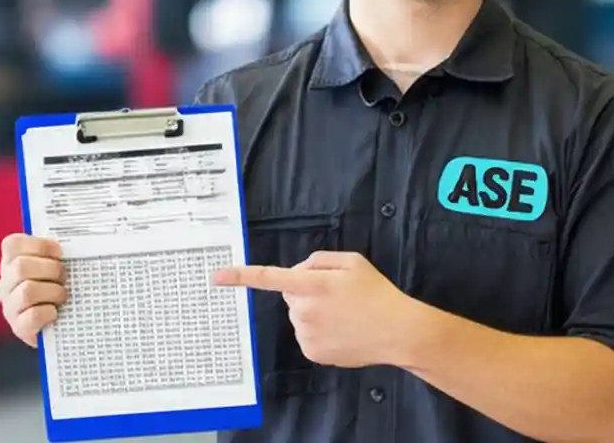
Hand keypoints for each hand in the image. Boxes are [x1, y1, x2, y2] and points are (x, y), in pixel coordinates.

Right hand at [0, 233, 67, 346]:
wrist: (63, 323)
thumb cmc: (60, 287)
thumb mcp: (57, 265)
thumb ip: (59, 252)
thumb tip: (80, 239)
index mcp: (11, 262)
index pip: (12, 244)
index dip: (39, 246)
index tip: (59, 253)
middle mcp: (5, 283)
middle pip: (21, 267)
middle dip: (51, 270)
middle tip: (64, 277)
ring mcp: (9, 306)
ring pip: (27, 291)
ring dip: (53, 292)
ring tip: (62, 296)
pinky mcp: (18, 327)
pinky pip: (32, 316)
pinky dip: (49, 313)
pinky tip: (55, 312)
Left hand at [213, 251, 416, 367]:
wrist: (397, 332)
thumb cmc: (377, 293)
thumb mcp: (352, 262)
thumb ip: (318, 260)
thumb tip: (296, 271)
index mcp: (313, 284)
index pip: (270, 278)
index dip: (241, 276)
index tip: (216, 277)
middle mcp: (305, 310)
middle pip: (290, 294)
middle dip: (305, 290)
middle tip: (337, 295)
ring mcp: (307, 334)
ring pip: (298, 315)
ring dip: (313, 311)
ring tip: (344, 314)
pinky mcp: (311, 352)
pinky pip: (306, 334)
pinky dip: (319, 331)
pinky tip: (341, 330)